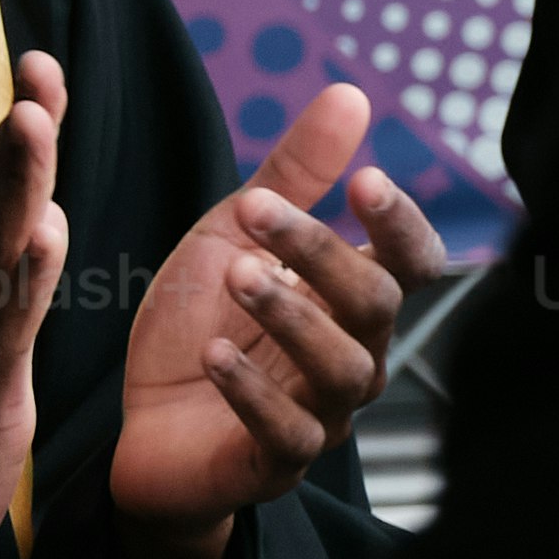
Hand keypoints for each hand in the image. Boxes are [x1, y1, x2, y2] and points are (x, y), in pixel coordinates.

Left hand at [114, 81, 446, 558]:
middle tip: (257, 211)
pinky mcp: (279, 463)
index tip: (362, 181)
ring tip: (236, 275)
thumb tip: (351, 95)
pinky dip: (254, 391)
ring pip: (343, 368)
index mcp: (352, 298)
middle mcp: (355, 353)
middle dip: (322, 254)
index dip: (401, 225)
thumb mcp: (232, 235)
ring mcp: (324, 413)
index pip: (415, 262)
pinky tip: (215, 352)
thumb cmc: (201, 324)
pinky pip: (289, 432)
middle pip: (377, 304)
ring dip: (291, 316)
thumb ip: (293, 173)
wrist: (143, 426)